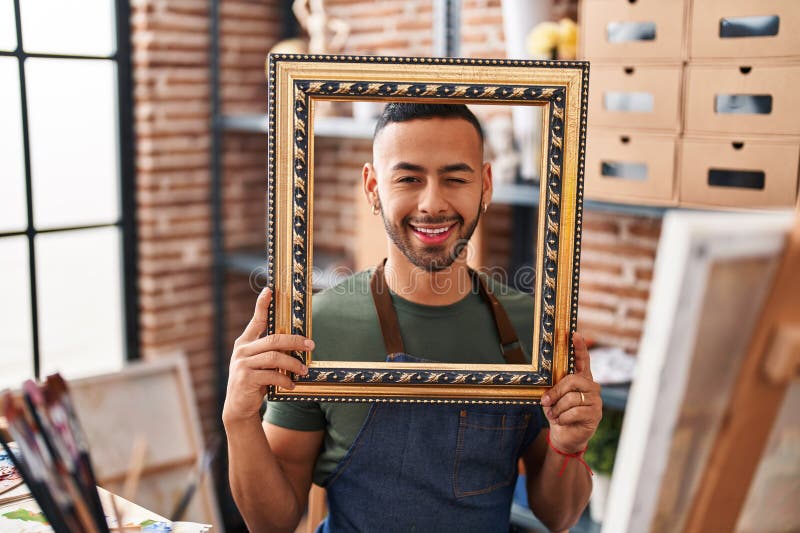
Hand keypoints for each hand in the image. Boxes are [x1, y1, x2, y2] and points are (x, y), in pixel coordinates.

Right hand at [222, 288, 311, 425]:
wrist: (239, 407)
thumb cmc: (254, 381)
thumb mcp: (259, 363)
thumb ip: (270, 352)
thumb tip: (297, 342)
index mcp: (246, 342)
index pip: (256, 320)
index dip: (262, 304)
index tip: (270, 290)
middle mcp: (242, 350)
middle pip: (273, 339)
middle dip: (295, 341)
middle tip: (311, 345)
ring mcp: (242, 364)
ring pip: (274, 357)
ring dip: (293, 363)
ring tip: (304, 370)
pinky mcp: (245, 379)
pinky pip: (271, 375)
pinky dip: (284, 380)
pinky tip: (291, 384)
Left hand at [540, 332, 601, 452]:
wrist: (565, 436)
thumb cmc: (559, 413)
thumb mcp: (554, 397)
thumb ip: (554, 387)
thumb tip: (546, 387)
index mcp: (581, 379)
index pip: (582, 360)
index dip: (579, 347)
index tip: (574, 333)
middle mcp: (591, 386)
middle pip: (572, 380)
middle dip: (555, 392)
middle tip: (545, 401)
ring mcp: (595, 400)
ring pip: (572, 398)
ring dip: (557, 408)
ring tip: (554, 414)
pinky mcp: (595, 414)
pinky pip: (574, 412)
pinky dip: (563, 417)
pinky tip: (561, 421)